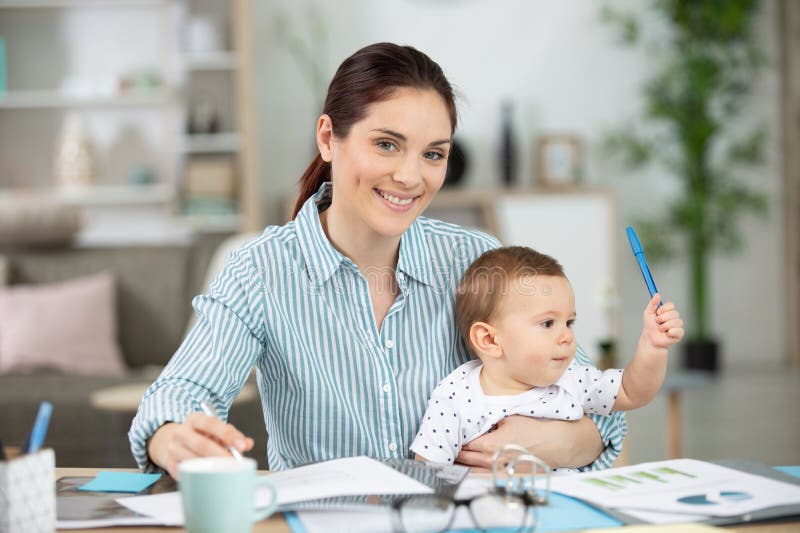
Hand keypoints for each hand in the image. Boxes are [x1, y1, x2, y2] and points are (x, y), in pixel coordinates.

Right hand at [146, 413, 253, 479]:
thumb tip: (247, 444)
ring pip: (194, 460)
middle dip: (221, 454)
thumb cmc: (202, 436)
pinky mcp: (171, 465)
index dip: (228, 434)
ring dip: (212, 467)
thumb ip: (233, 435)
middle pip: (202, 444)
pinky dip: (202, 475)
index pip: (211, 423)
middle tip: (236, 463)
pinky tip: (213, 477)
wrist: (174, 443)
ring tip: (228, 471)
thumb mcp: (216, 430)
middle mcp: (181, 432)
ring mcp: (173, 449)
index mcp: (194, 419)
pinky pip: (188, 472)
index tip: (242, 445)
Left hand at [455, 415, 602, 471]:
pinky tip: (467, 469)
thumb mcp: (508, 418)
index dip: (454, 439)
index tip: (448, 434)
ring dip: (460, 465)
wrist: (556, 443)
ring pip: (470, 472)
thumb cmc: (532, 427)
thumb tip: (472, 417)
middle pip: (463, 459)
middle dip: (453, 452)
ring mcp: (499, 472)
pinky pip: (482, 478)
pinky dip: (472, 474)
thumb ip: (489, 420)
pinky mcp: (506, 478)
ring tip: (452, 457)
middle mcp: (492, 461)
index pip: (463, 444)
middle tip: (445, 444)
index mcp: (490, 444)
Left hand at [642, 293, 683, 348]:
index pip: (671, 305)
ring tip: (661, 329)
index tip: (657, 313)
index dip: (664, 309)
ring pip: (676, 322)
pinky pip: (678, 330)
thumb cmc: (649, 326)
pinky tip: (667, 334)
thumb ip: (653, 303)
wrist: (650, 339)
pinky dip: (670, 332)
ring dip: (665, 326)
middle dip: (663, 318)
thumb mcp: (648, 313)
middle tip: (658, 322)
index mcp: (667, 311)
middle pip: (674, 313)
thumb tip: (657, 294)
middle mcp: (674, 317)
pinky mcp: (679, 334)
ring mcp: (677, 325)